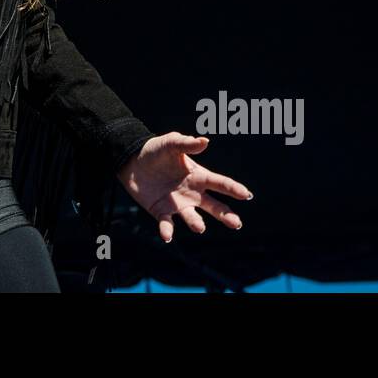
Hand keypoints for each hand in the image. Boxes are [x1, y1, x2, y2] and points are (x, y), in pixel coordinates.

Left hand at [116, 132, 252, 241]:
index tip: (246, 194)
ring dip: (196, 223)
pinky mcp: (161, 212)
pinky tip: (167, 236)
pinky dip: (167, 230)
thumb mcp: (171, 143)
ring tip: (200, 227)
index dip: (233, 188)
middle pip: (213, 206)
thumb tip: (205, 141)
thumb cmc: (156, 150)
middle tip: (236, 223)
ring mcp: (178, 204)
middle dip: (226, 215)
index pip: (220, 183)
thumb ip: (187, 143)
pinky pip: (166, 223)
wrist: (132, 161)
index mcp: (198, 176)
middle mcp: (192, 193)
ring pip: (192, 217)